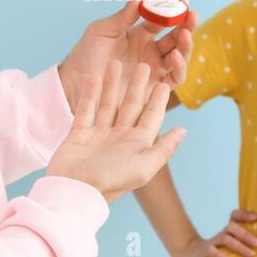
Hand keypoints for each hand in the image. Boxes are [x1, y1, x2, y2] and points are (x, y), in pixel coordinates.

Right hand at [47, 59, 186, 201]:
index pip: (151, 117)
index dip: (158, 100)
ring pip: (108, 104)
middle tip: (144, 64)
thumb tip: (183, 130)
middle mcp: (120, 138)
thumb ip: (164, 148)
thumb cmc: (110, 182)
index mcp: (137, 145)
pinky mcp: (79, 135)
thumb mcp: (144, 167)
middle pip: (131, 106)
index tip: (163, 81)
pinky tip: (93, 77)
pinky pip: (86, 109)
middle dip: (137, 86)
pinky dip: (90, 94)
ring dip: (113, 84)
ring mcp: (99, 136)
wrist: (72, 192)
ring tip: (116, 63)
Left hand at [57, 0, 197, 113]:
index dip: (174, 10)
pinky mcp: (153, 88)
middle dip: (187, 26)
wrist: (75, 83)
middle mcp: (150, 51)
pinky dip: (179, 68)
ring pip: (179, 57)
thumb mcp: (103, 30)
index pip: (164, 20)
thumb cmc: (85, 55)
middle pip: (176, 38)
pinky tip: (175, 57)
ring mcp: (153, 70)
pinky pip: (174, 78)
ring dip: (186, 46)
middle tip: (191, 15)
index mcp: (140, 34)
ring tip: (184, 35)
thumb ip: (123, 16)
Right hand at [175, 209, 256, 256]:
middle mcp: (221, 234)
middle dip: (246, 234)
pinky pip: (212, 251)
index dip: (244, 214)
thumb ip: (243, 246)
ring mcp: (212, 243)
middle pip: (232, 227)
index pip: (235, 216)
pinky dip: (220, 255)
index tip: (256, 217)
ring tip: (251, 254)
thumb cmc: (216, 253)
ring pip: (225, 239)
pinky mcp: (205, 253)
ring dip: (239, 246)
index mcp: (228, 231)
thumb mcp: (229, 248)